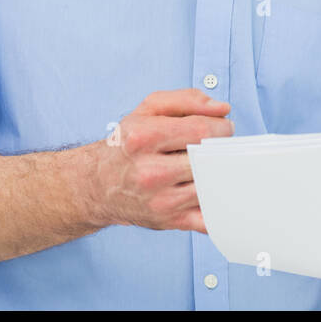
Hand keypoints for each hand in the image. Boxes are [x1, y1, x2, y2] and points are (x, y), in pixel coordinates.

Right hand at [90, 89, 233, 232]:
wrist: (97, 186)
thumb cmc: (128, 143)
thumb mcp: (148, 109)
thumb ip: (187, 99)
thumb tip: (222, 109)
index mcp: (143, 138)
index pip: (201, 130)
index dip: (221, 127)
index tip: (221, 127)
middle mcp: (149, 172)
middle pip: (208, 158)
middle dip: (221, 148)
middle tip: (216, 145)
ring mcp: (160, 201)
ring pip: (212, 184)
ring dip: (221, 172)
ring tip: (211, 163)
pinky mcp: (169, 221)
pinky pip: (208, 218)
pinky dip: (220, 206)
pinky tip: (215, 190)